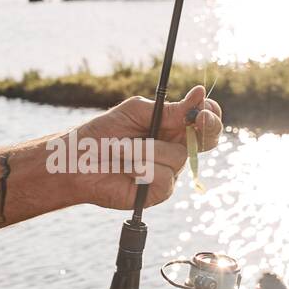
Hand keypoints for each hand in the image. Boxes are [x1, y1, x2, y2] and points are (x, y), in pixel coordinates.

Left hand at [73, 85, 223, 209]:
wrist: (77, 162)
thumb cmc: (103, 134)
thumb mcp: (135, 112)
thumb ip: (168, 109)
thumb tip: (199, 96)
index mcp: (172, 127)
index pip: (204, 119)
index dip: (210, 113)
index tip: (202, 109)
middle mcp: (175, 149)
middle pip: (208, 140)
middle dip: (206, 128)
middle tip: (197, 120)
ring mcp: (170, 172)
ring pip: (178, 157)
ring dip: (146, 149)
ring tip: (121, 148)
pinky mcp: (159, 192)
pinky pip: (164, 177)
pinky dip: (141, 169)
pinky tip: (126, 169)